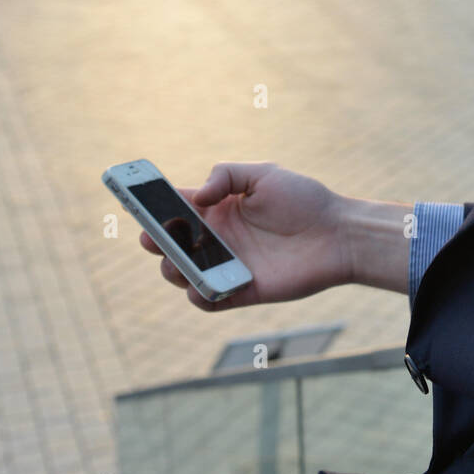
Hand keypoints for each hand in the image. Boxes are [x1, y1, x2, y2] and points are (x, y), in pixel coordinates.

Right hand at [138, 162, 354, 312]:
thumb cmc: (304, 199)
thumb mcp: (264, 173)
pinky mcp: (243, 291)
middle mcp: (219, 237)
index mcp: (219, 208)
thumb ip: (225, 175)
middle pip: (173, 243)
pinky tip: (198, 287)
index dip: (153, 206)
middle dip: (156, 241)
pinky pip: (210, 300)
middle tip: (153, 237)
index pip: (177, 207)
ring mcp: (229, 265)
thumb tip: (196, 196)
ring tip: (177, 262)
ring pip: (184, 273)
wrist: (338, 234)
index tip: (135, 202)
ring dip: (173, 269)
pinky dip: (198, 296)